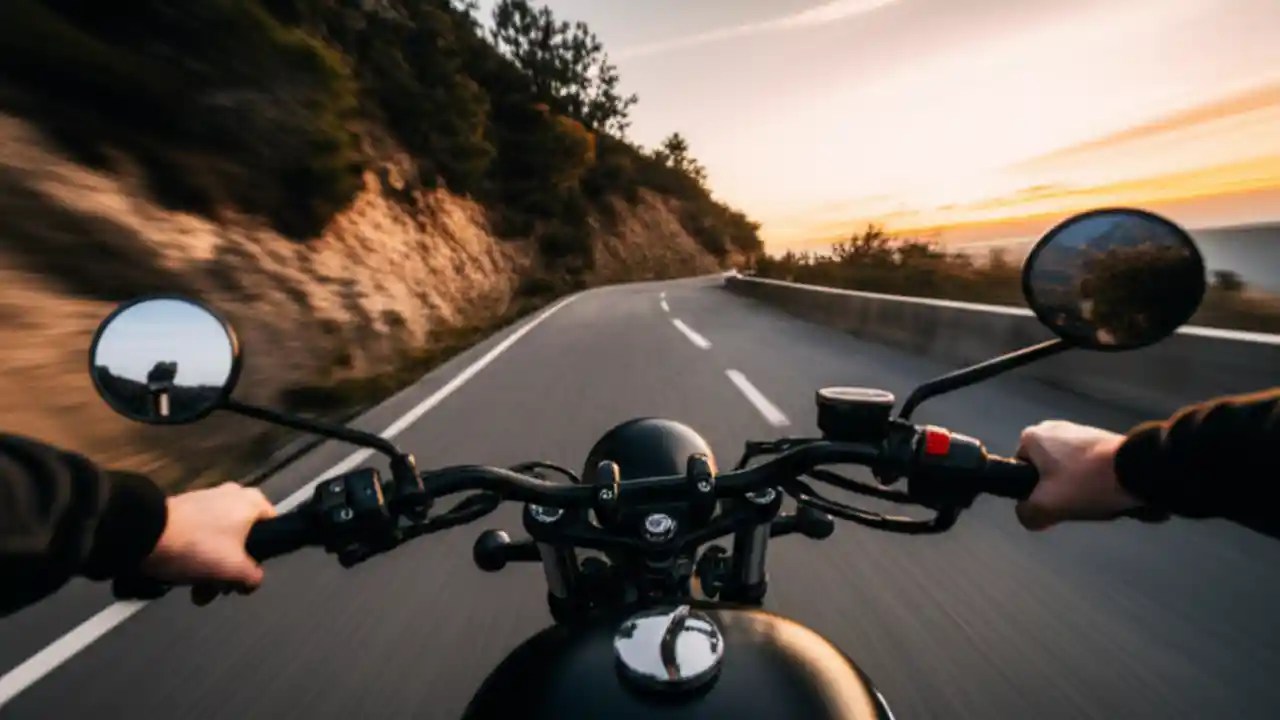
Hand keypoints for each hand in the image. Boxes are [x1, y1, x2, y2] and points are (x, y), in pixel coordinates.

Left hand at [141, 482, 275, 603]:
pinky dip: (197, 556)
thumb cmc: (198, 546)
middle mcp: (233, 494)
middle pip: (244, 539)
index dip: (264, 557)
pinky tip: (184, 575)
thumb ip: (253, 577)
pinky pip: (201, 535)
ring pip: (220, 540)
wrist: (144, 534)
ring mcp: (207, 499)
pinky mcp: (185, 508)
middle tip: (218, 590)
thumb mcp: (234, 569)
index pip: (274, 528)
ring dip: (212, 568)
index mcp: (252, 500)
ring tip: (197, 592)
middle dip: (231, 570)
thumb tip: (253, 580)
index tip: (247, 576)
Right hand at [1015, 421, 1141, 529]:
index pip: (1019, 470)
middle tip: (1072, 503)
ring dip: (1080, 487)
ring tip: (1095, 498)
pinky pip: (1091, 466)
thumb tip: (1028, 515)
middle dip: (1058, 490)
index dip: (1032, 492)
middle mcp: (1053, 427)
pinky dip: (1097, 480)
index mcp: (1032, 436)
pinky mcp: (1104, 438)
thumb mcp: (1046, 507)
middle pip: (1046, 471)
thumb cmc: (1086, 483)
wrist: (1138, 470)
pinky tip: (1108, 490)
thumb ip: (1027, 514)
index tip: (1050, 502)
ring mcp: (1081, 430)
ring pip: (1070, 470)